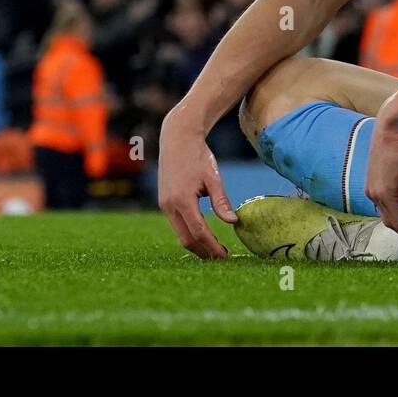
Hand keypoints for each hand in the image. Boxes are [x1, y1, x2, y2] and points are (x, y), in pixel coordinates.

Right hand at [157, 105, 235, 258]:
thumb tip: (233, 222)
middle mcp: (169, 206)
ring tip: (215, 249)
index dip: (212, 247)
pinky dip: (189, 233)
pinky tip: (203, 234)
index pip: (198, 232)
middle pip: (186, 239)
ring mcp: (164, 205)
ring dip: (196, 244)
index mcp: (182, 200)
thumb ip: (221, 202)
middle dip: (204, 251)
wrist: (178, 139)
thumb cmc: (198, 156)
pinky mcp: (164, 202)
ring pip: (180, 234)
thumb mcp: (213, 178)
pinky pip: (177, 224)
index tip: (225, 255)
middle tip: (221, 257)